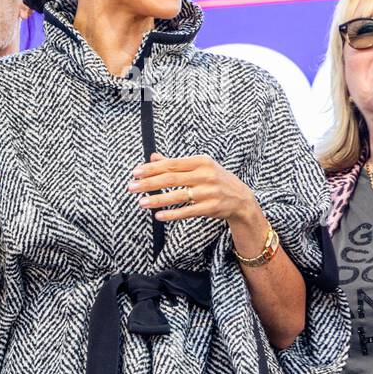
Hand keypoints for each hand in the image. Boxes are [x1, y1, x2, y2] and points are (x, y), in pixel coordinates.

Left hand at [128, 152, 259, 226]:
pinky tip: (158, 216)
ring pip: (178, 196)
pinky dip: (172, 214)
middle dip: (149, 183)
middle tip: (131, 187)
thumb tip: (152, 157)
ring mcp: (209, 192)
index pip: (172, 164)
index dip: (152, 168)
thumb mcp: (200, 167)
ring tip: (140, 202)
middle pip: (171, 179)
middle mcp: (206, 175)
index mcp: (201, 162)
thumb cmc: (215, 180)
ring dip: (157, 200)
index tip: (135, 172)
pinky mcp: (212, 207)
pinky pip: (188, 211)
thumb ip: (176, 163)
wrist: (241, 198)